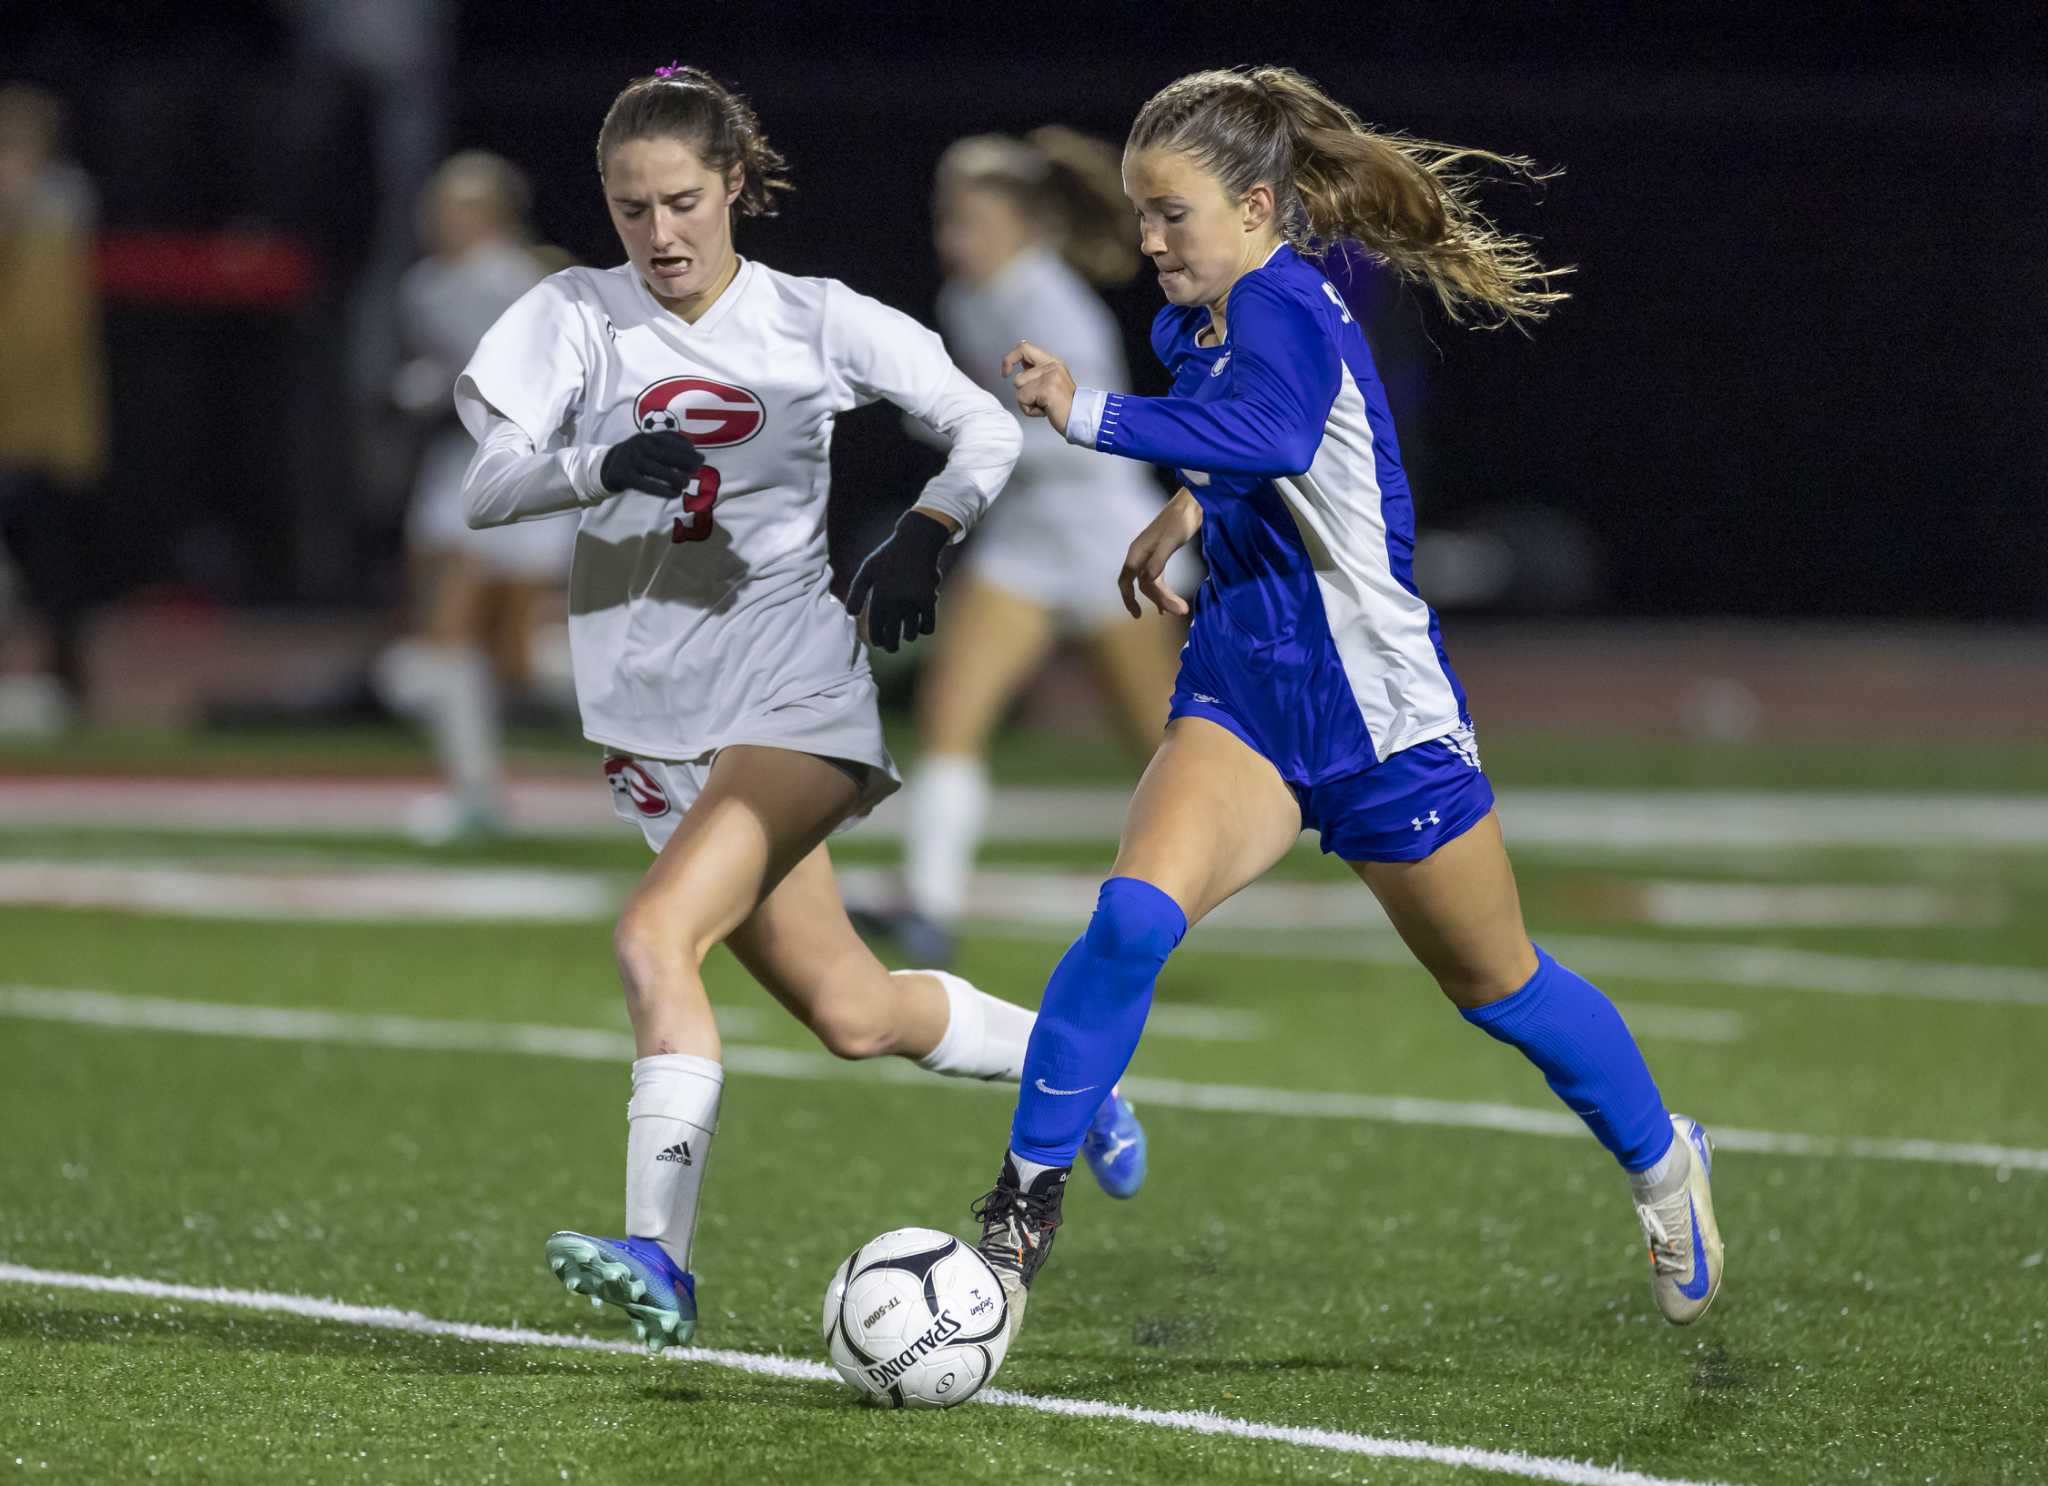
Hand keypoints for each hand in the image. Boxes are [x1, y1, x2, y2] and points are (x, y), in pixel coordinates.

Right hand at [599, 430, 704, 496]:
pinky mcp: (626, 476)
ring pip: (656, 469)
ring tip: (686, 483)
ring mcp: (631, 460)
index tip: (700, 458)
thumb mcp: (650, 445)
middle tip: (698, 469)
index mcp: (647, 437)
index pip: (669, 439)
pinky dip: (663, 491)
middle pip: (664, 454)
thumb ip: (669, 445)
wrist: (609, 466)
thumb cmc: (638, 456)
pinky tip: (675, 494)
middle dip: (684, 461)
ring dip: (674, 477)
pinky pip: (647, 485)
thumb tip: (693, 452)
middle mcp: (639, 446)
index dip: (686, 448)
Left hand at [846, 509, 953, 651]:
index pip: (875, 626)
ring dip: (908, 637)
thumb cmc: (888, 556)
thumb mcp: (867, 569)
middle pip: (892, 635)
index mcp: (879, 594)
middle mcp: (896, 600)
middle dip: (891, 646)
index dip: (876, 639)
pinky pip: (929, 624)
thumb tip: (851, 615)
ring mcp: (913, 600)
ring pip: (911, 633)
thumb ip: (856, 591)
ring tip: (906, 636)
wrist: (916, 542)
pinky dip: (925, 630)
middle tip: (891, 648)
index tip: (878, 643)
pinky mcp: (929, 598)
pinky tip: (922, 627)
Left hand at [1000, 340, 1075, 434]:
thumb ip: (1036, 371)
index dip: (1009, 359)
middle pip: (1018, 378)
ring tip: (1045, 405)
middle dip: (1023, 393)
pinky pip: (1023, 399)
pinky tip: (1045, 410)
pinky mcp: (1046, 388)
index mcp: (1052, 362)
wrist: (1080, 418)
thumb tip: (1020, 362)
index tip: (1006, 373)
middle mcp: (1052, 366)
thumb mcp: (1052, 381)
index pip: (1024, 347)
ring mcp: (1050, 376)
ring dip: (1028, 402)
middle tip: (1037, 401)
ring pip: (1020, 389)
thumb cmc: (1064, 405)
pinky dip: (1030, 410)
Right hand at [1119, 488, 1202, 618]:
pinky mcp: (1161, 554)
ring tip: (1180, 609)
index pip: (1127, 581)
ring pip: (1151, 582)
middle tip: (1179, 611)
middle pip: (1143, 585)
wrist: (1191, 503)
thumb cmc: (1180, 520)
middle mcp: (1141, 555)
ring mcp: (1150, 555)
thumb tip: (1147, 581)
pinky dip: (1163, 590)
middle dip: (1159, 599)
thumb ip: (1158, 561)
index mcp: (1138, 552)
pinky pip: (1157, 577)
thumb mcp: (1170, 541)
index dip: (1129, 599)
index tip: (1138, 615)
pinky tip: (1169, 601)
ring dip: (1163, 597)